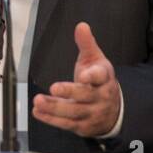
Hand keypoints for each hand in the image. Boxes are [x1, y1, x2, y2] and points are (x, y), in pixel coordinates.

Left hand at [31, 22, 119, 137]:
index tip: (83, 75)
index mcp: (104, 78)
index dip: (91, 76)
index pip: (100, 76)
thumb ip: (87, 44)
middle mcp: (100, 97)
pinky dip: (51, 119)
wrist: (113, 110)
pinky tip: (38, 111)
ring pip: (73, 112)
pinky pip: (66, 123)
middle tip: (54, 87)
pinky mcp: (83, 126)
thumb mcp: (96, 60)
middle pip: (84, 95)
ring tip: (38, 100)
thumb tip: (81, 26)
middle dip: (69, 92)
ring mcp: (92, 113)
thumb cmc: (100, 81)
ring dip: (54, 107)